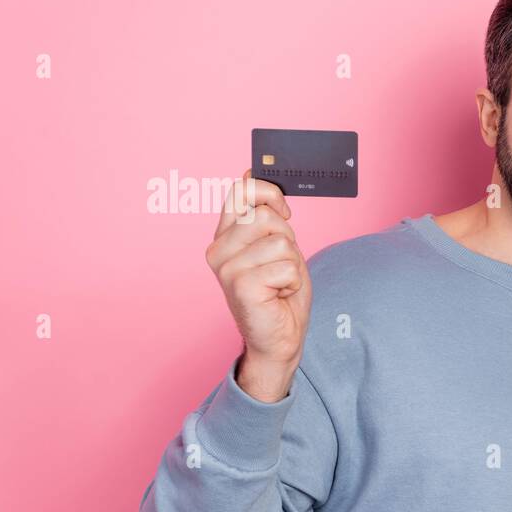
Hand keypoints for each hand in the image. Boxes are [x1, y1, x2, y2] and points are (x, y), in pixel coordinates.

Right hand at [205, 169, 311, 398]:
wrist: (280, 338)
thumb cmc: (280, 293)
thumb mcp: (275, 246)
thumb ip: (264, 215)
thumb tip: (252, 172)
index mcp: (224, 236)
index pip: (239, 191)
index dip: (268, 193)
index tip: (284, 211)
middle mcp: (218, 250)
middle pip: (266, 216)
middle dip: (288, 239)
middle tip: (281, 265)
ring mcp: (227, 268)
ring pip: (281, 241)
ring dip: (292, 263)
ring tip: (279, 282)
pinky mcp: (241, 286)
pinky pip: (287, 266)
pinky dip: (293, 281)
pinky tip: (279, 295)